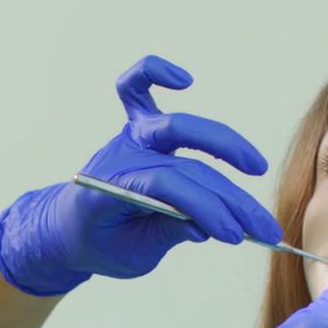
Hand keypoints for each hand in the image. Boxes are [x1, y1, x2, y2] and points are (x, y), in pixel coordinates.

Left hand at [0, 56, 280, 296]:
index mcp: (111, 191)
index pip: (168, 189)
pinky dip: (154, 73)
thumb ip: (166, 235)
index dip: (206, 210)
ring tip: (258, 168)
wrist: (69, 227)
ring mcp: (128, 136)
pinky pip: (136, 86)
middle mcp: (123, 156)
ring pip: (176, 126)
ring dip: (224, 145)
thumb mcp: (132, 254)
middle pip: (184, 165)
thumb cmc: (101, 242)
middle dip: (227, 194)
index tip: (234, 236)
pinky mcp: (134, 125)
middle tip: (258, 222)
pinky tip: (184, 80)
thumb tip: (205, 228)